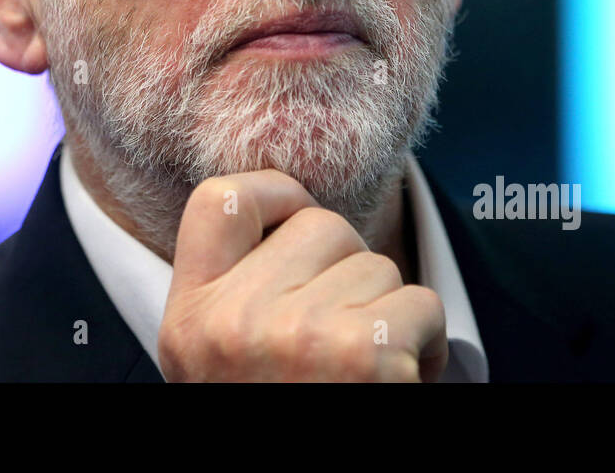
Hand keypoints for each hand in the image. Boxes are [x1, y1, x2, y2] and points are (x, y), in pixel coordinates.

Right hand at [157, 169, 448, 381]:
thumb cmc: (278, 422)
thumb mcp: (223, 365)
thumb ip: (238, 297)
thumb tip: (298, 212)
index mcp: (190, 323)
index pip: (219, 200)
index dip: (272, 192)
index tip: (294, 216)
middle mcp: (233, 324)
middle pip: (321, 225)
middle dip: (348, 270)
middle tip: (340, 343)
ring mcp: (297, 336)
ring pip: (377, 263)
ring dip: (390, 311)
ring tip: (364, 374)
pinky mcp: (365, 353)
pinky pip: (421, 303)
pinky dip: (424, 343)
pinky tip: (394, 386)